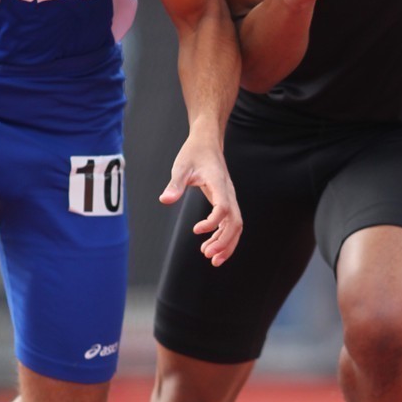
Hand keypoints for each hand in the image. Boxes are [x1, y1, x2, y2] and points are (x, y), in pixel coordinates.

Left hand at [161, 132, 242, 265]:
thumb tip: (165, 200)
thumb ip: (175, 185)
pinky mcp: (226, 201)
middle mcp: (228, 193)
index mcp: (219, 184)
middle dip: (225, 242)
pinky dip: (223, 237)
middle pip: (235, 222)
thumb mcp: (181, 167)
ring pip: (236, 226)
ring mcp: (229, 198)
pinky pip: (230, 223)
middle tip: (208, 256)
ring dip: (227, 244)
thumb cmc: (194, 153)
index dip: (212, 222)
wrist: (207, 142)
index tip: (195, 230)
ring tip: (211, 258)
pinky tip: (211, 246)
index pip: (223, 208)